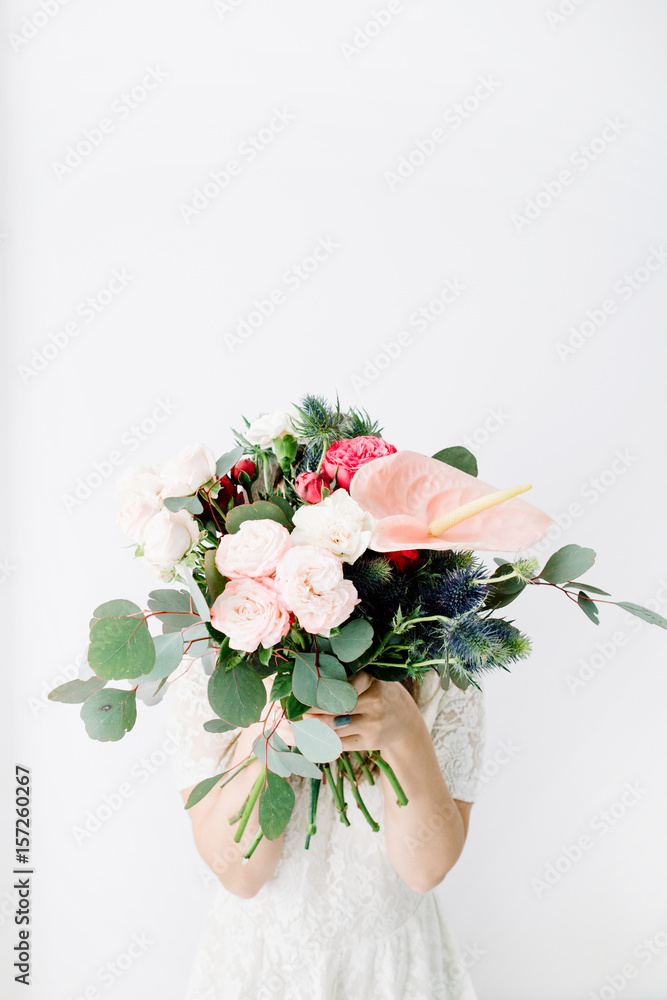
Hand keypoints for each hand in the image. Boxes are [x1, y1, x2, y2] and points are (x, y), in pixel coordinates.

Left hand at [302, 670, 425, 752]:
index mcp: (371, 681)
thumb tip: (305, 687)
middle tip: (289, 710)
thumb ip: (344, 681)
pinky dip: (319, 742)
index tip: (297, 693)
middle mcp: (374, 703)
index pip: (339, 687)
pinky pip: (338, 744)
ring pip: (332, 728)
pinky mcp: (369, 742)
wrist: (404, 720)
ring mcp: (373, 725)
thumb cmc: (376, 693)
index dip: (316, 692)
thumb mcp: (368, 680)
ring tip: (291, 723)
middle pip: (332, 708)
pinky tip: (305, 738)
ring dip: (309, 727)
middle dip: (308, 710)